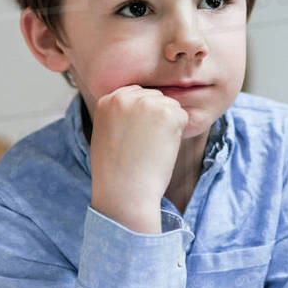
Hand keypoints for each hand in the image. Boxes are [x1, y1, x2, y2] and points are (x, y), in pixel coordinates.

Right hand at [89, 85, 187, 233]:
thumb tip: (140, 110)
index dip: (141, 116)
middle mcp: (124, 97)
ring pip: (170, 106)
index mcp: (106, 101)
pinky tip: (161, 149)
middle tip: (144, 145)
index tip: (137, 136)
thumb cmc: (114, 172)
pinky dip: (178, 134)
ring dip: (168, 126)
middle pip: (154, 97)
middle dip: (156, 118)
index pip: (135, 94)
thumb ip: (118, 116)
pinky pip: (182, 117)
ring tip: (151, 148)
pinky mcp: (166, 114)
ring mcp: (145, 103)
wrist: (123, 192)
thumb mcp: (105, 135)